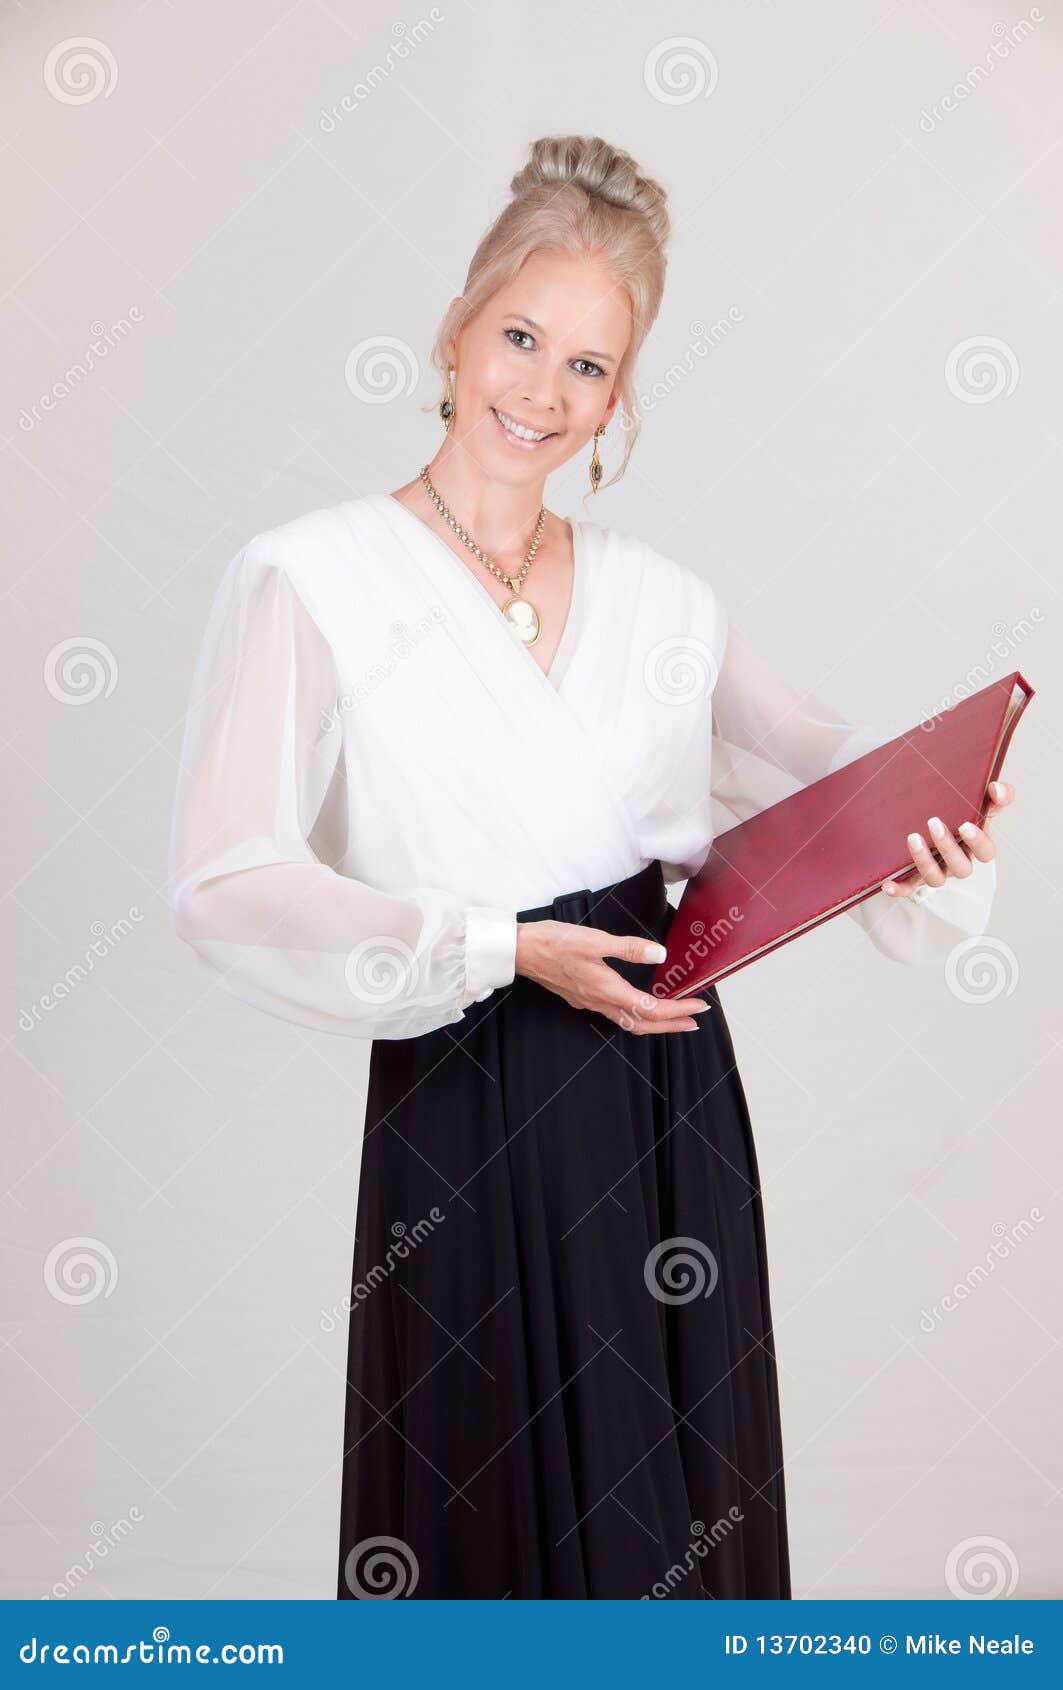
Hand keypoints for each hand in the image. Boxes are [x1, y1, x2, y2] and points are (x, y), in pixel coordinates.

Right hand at [514, 919, 710, 1033]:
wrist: (521, 951)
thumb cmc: (553, 943)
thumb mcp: (595, 940)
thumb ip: (629, 948)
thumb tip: (659, 955)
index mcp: (607, 989)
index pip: (651, 1008)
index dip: (678, 1010)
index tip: (698, 1006)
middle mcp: (600, 1001)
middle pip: (643, 1024)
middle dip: (671, 1025)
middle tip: (694, 1020)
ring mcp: (590, 1002)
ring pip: (629, 1022)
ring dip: (654, 1023)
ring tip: (674, 1018)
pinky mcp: (582, 997)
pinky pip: (615, 1015)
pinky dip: (635, 1015)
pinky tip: (638, 1006)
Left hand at [881, 779, 1014, 898]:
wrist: (929, 815)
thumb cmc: (960, 810)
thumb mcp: (980, 800)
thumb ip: (996, 794)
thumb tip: (997, 788)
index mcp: (975, 845)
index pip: (986, 852)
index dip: (978, 842)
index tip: (965, 825)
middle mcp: (958, 862)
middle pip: (961, 868)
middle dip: (948, 847)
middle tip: (933, 822)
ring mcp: (937, 871)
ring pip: (936, 879)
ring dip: (925, 861)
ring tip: (912, 837)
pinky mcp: (915, 878)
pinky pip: (908, 888)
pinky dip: (898, 888)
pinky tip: (886, 883)